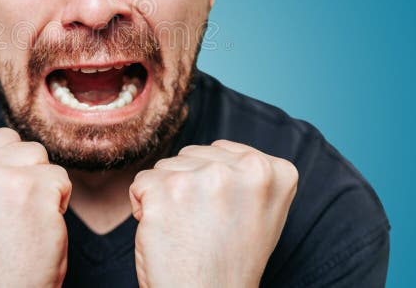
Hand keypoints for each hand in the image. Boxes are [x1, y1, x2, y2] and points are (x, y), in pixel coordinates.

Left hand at [128, 140, 298, 287]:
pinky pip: (140, 184)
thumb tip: (214, 151)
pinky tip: (166, 235)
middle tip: (204, 229)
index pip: (220, 152)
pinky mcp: (167, 190)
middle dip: (188, 187)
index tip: (225, 217)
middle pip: (191, 156)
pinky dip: (144, 208)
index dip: (212, 186)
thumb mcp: (259, 213)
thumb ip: (244, 176)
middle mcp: (246, 168)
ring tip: (187, 233)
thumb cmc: (227, 264)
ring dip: (166, 197)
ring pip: (165, 168)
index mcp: (275, 172)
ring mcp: (206, 178)